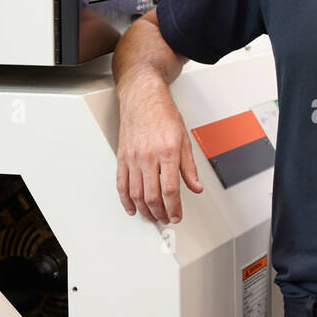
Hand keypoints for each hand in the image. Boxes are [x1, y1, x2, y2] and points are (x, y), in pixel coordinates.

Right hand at [115, 74, 203, 223]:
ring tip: (153, 216)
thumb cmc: (163, 114)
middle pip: (152, 195)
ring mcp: (133, 158)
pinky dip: (126, 200)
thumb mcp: (184, 139)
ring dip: (145, 210)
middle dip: (160, 213)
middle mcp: (148, 156)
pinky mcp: (122, 157)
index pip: (170, 189)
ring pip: (136, 193)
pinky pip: (121, 184)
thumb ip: (189, 167)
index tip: (177, 215)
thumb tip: (195, 186)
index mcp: (167, 151)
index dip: (174, 207)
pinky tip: (132, 208)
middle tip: (166, 218)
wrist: (142, 97)